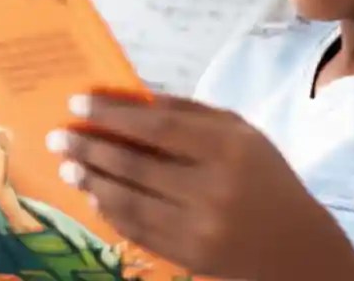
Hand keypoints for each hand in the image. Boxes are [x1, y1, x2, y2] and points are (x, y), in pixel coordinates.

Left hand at [49, 93, 353, 280]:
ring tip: (67, 166)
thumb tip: (133, 97)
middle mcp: (212, 188)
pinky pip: (136, 230)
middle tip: (59, 137)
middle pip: (135, 164)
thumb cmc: (265, 177)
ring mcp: (197, 227)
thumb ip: (190, 112)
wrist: (295, 246)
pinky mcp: (187, 256)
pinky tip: (94, 195)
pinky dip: (110, 210)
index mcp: (228, 148)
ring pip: (128, 200)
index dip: (112, 115)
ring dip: (91, 181)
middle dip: (89, 148)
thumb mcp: (241, 133)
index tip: (77, 104)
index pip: (157, 126)